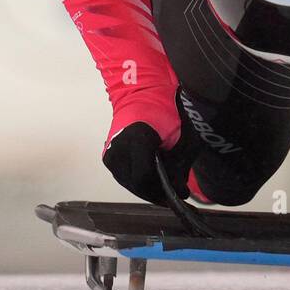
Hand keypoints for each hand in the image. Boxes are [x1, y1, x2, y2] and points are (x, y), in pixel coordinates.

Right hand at [103, 90, 201, 204]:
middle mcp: (118, 148)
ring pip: (129, 184)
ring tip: (164, 182)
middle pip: (136, 185)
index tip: (176, 195)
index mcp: (135, 139)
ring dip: (147, 187)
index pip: (144, 178)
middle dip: (157, 192)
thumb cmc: (165, 111)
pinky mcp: (108, 156)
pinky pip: (125, 177)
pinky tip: (152, 175)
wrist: (141, 94)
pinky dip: (138, 180)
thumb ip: (180, 167)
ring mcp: (110, 153)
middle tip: (173, 191)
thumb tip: (180, 192)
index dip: (161, 191)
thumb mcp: (182, 138)